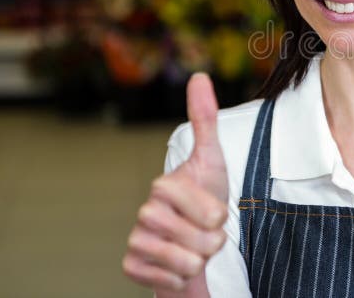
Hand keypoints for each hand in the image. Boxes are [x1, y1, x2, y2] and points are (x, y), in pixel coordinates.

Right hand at [123, 73, 229, 295]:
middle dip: (212, 241)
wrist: (191, 239)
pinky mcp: (132, 266)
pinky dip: (183, 277)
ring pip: (188, 262)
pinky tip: (177, 264)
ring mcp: (136, 239)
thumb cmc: (205, 198)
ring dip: (200, 259)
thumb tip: (199, 76)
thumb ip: (206, 119)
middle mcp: (145, 211)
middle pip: (200, 239)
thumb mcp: (213, 159)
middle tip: (203, 231)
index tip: (214, 211)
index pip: (212, 213)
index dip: (220, 217)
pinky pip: (171, 280)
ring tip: (193, 246)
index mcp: (164, 185)